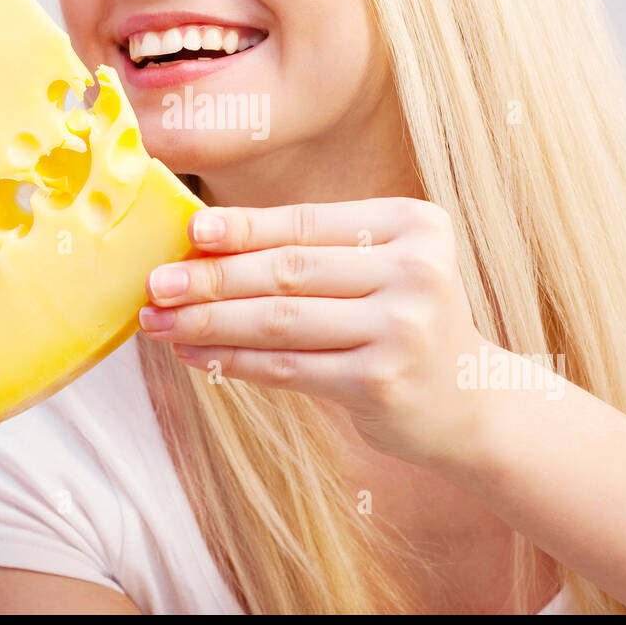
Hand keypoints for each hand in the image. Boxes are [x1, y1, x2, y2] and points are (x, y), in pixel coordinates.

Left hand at [139, 199, 497, 468]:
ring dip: (210, 320)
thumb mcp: (379, 270)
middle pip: (289, 270)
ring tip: (160, 320)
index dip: (243, 227)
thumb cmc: (403, 322)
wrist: (469, 402)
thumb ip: (312, 252)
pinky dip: (233, 360)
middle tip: (157, 282)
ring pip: (280, 320)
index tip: (190, 232)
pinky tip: (195, 354)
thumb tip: (205, 244)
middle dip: (212, 277)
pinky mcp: (381, 382)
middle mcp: (414, 270)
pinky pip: (287, 368)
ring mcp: (401, 328)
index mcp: (413, 224)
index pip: (308, 222)